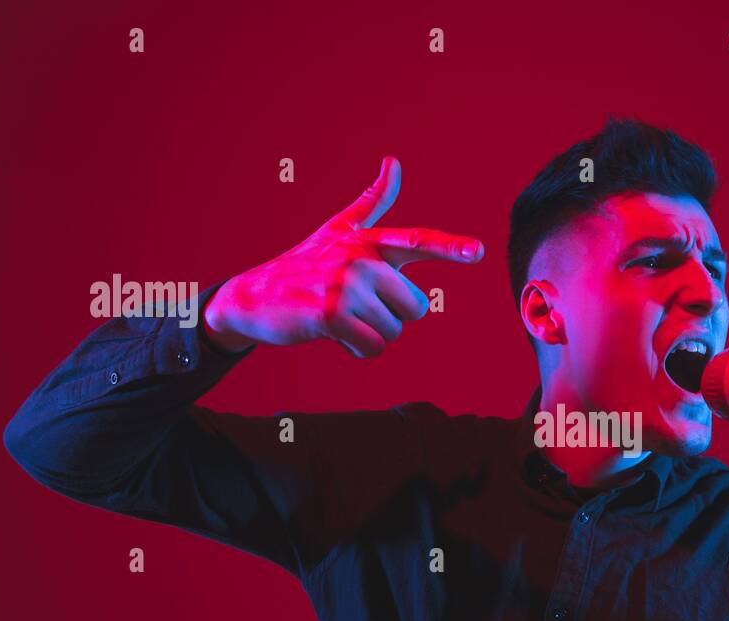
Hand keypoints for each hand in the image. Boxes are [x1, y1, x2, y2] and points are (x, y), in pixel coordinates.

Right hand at [202, 156, 483, 355]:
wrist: (251, 298)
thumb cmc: (303, 266)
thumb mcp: (338, 232)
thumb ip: (371, 202)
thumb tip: (393, 162)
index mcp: (367, 241)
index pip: (416, 242)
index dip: (449, 247)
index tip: (477, 252)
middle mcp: (360, 259)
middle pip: (414, 308)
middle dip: (389, 317)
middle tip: (354, 305)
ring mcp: (345, 285)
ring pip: (394, 332)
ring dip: (370, 334)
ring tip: (340, 317)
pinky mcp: (332, 314)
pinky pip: (373, 347)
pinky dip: (357, 349)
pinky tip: (333, 333)